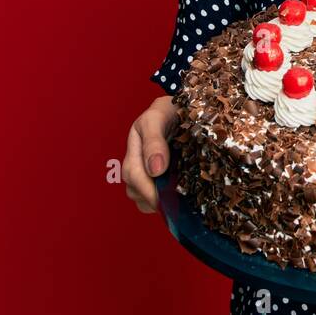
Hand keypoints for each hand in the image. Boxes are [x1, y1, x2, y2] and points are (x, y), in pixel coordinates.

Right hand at [123, 94, 179, 212]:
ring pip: (141, 199)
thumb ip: (154, 141)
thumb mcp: (159, 118)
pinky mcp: (157, 180)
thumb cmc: (169, 111)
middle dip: (154, 199)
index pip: (133, 175)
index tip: (165, 198)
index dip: (148, 190)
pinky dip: (164, 204)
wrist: (182, 110)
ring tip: (179, 198)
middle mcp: (135, 164)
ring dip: (158, 203)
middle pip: (135, 190)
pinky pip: (152, 200)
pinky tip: (178, 198)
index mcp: (134, 148)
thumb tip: (155, 170)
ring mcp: (145, 173)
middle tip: (177, 203)